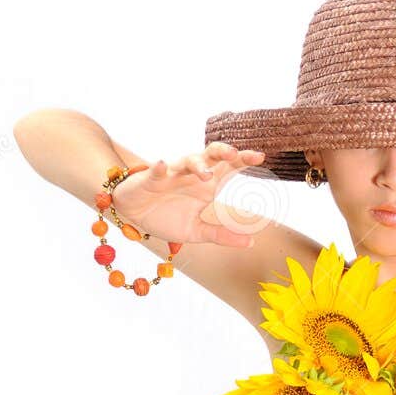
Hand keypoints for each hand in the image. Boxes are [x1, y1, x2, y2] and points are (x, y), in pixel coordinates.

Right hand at [111, 142, 265, 247]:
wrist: (134, 216)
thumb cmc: (166, 218)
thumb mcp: (196, 232)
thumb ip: (221, 235)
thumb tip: (251, 241)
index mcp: (205, 186)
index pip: (227, 168)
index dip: (243, 161)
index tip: (261, 157)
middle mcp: (191, 176)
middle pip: (210, 156)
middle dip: (223, 152)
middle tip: (236, 154)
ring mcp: (171, 175)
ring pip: (186, 161)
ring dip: (197, 164)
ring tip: (205, 174)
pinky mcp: (150, 179)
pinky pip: (156, 171)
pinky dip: (159, 168)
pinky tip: (162, 165)